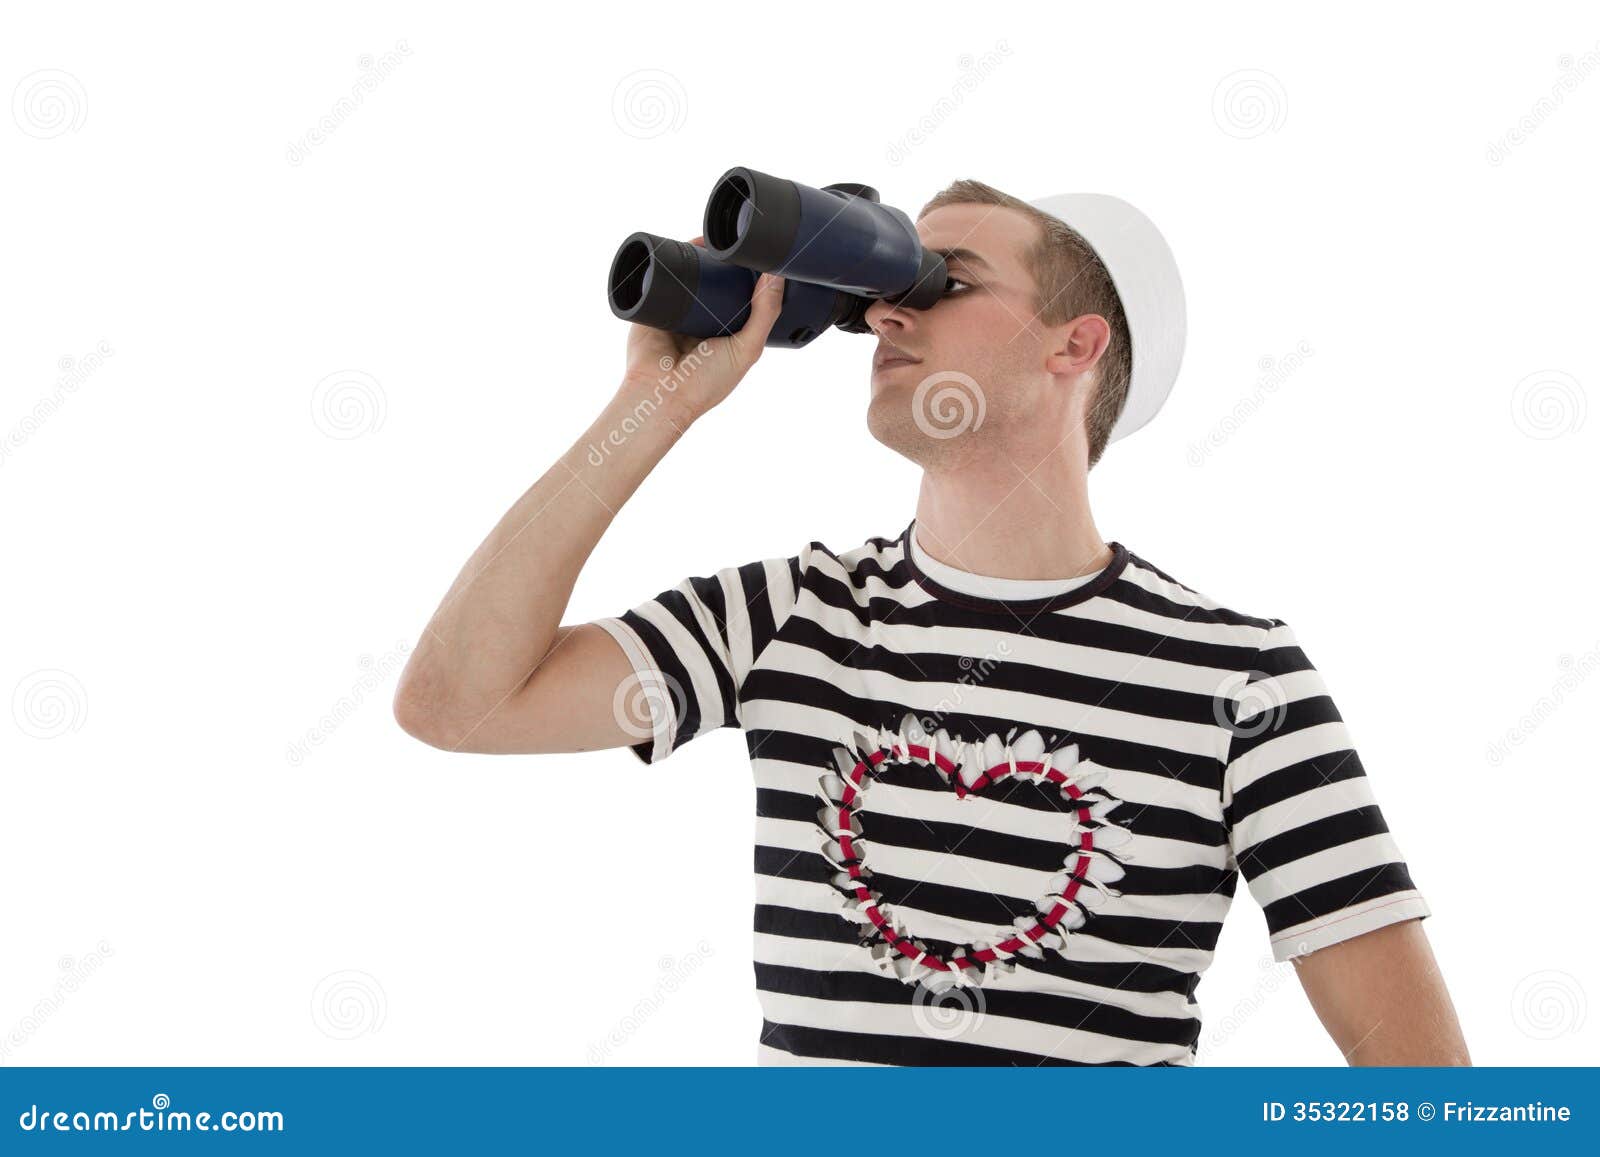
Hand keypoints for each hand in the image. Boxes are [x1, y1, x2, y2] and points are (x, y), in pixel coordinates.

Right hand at [620, 234, 784, 424]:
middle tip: (733, 239)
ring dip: (696, 255)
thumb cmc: (705, 384)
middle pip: (715, 279)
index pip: (741, 293)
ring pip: (689, 273)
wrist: (660, 395)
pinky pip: (659, 277)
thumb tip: (777, 275)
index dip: (749, 273)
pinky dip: (666, 260)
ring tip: (709, 238)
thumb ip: (765, 314)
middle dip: (722, 260)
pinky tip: (677, 246)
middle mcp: (703, 318)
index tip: (759, 251)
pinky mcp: (654, 305)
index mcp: (727, 329)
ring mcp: (678, 310)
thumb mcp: (747, 349)